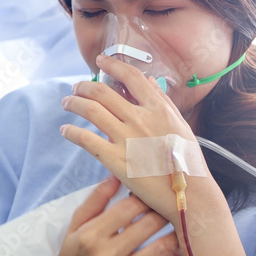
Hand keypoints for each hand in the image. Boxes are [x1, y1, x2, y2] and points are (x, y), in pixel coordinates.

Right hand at [43, 175, 181, 255]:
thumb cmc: (72, 254)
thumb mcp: (77, 224)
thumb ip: (97, 199)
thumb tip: (117, 175)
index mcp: (92, 235)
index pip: (129, 207)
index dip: (145, 197)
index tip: (152, 194)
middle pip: (149, 224)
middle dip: (163, 212)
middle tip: (169, 208)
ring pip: (161, 248)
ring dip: (174, 235)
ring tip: (177, 228)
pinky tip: (176, 253)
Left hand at [61, 53, 200, 219]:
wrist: (190, 194)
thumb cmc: (188, 162)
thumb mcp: (180, 125)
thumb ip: (163, 102)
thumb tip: (149, 81)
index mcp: (158, 109)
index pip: (131, 76)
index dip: (113, 64)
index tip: (101, 61)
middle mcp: (141, 119)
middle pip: (103, 91)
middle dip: (84, 86)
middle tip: (76, 87)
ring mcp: (127, 139)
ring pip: (90, 110)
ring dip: (74, 103)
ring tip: (67, 102)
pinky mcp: (115, 160)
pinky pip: (85, 139)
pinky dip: (71, 131)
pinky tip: (65, 130)